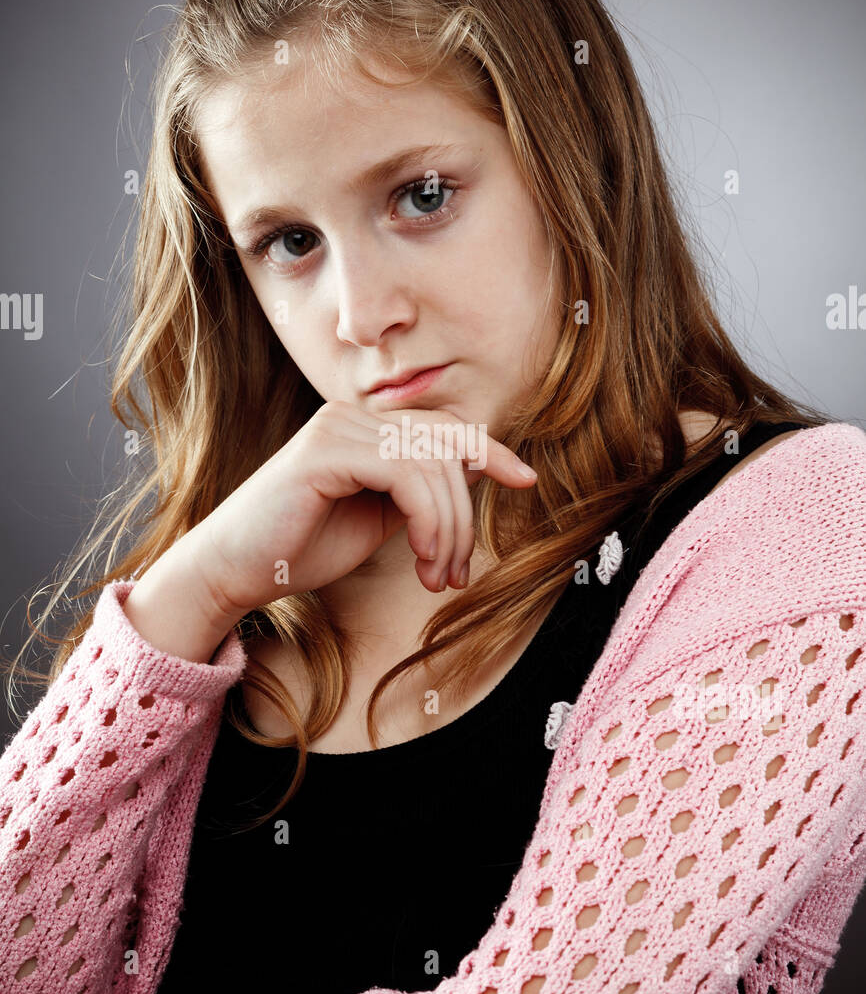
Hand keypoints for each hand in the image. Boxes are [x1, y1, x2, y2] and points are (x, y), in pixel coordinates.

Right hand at [182, 400, 536, 623]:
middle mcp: (351, 416)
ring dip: (449, 530)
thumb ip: (421, 492)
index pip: (444, 428)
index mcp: (364, 428)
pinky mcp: (326, 451)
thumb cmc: (300, 549)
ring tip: (436, 576)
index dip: (491, 451)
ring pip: (433, 466)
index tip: (526, 481)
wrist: (233, 571)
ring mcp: (337, 427)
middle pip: (447, 450)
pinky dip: (428, 521)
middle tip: (453, 574)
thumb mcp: (379, 518)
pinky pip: (406, 474)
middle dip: (465, 517)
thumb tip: (479, 468)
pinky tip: (421, 559)